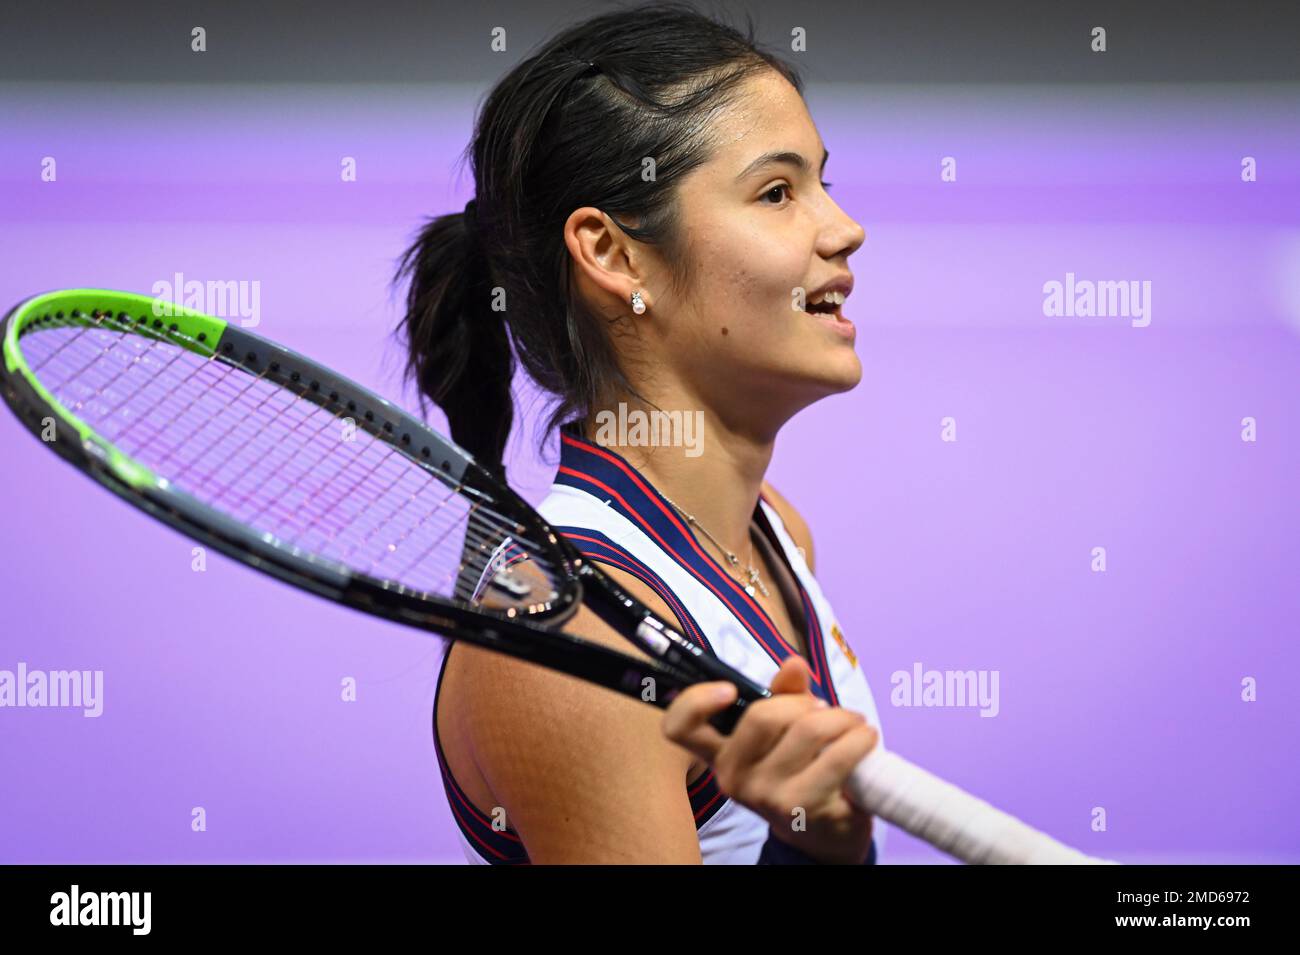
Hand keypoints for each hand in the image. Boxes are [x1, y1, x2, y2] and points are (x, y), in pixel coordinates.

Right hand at [661, 655, 877, 863]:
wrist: (825, 832)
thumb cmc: (802, 770)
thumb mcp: (787, 731)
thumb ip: (786, 694)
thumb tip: (794, 663)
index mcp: (721, 753)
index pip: (680, 728)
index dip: (695, 701)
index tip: (729, 689)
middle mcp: (733, 777)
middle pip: (763, 715)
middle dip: (804, 702)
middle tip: (825, 709)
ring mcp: (765, 795)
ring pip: (808, 730)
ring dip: (842, 718)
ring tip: (854, 723)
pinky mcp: (803, 807)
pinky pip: (838, 756)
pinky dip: (859, 740)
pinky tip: (866, 738)